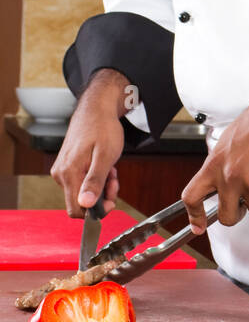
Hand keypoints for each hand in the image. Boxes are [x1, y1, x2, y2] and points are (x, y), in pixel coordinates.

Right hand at [51, 69, 127, 216]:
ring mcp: (62, 170)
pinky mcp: (66, 166)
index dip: (96, 211)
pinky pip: (81, 182)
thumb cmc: (103, 129)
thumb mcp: (105, 157)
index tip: (111, 199)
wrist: (96, 109)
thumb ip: (95, 181)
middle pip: (81, 202)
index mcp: (69, 173)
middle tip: (114, 179)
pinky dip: (95, 178)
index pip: (76, 210)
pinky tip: (102, 165)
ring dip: (100, 186)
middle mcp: (60, 174)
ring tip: (110, 169)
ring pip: (83, 192)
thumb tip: (85, 204)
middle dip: (101, 196)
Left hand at [182, 60, 248, 231]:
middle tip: (244, 206)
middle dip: (237, 214)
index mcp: (215, 162)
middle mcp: (229, 174)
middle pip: (226, 215)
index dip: (194, 215)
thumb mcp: (230, 140)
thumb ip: (223, 163)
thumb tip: (221, 179)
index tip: (198, 225)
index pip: (192, 196)